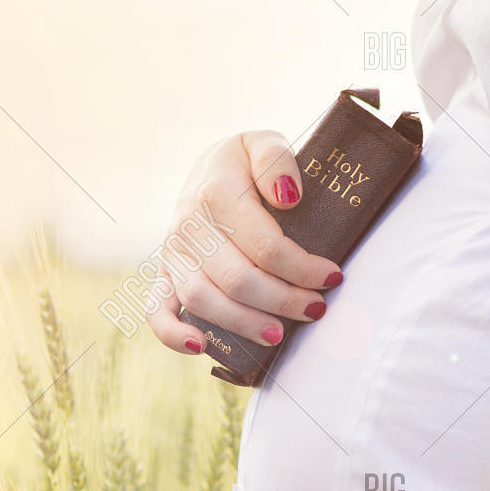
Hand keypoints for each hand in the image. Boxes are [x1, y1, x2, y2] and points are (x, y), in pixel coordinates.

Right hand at [146, 131, 342, 355]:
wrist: (207, 170)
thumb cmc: (245, 164)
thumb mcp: (263, 142)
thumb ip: (276, 159)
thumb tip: (288, 197)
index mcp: (216, 193)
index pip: (266, 246)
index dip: (303, 268)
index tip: (332, 277)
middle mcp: (188, 225)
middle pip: (238, 279)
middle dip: (283, 300)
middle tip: (315, 309)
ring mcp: (173, 252)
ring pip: (203, 299)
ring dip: (243, 323)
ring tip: (278, 334)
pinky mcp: (164, 273)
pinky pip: (157, 310)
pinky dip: (172, 334)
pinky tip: (201, 347)